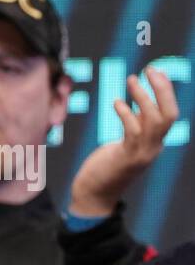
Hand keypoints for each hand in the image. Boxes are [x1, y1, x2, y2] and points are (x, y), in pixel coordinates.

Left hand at [69, 66, 178, 216]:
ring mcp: (142, 154)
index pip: (170, 113)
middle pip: (169, 114)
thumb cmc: (106, 166)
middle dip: (163, 89)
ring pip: (154, 120)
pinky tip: (117, 102)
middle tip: (150, 69)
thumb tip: (141, 102)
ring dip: (143, 97)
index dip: (166, 91)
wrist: (94, 194)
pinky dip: (127, 114)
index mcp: (155, 143)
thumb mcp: (125, 142)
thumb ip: (136, 125)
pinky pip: (133, 132)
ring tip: (131, 80)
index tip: (156, 72)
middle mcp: (154, 148)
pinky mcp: (127, 158)